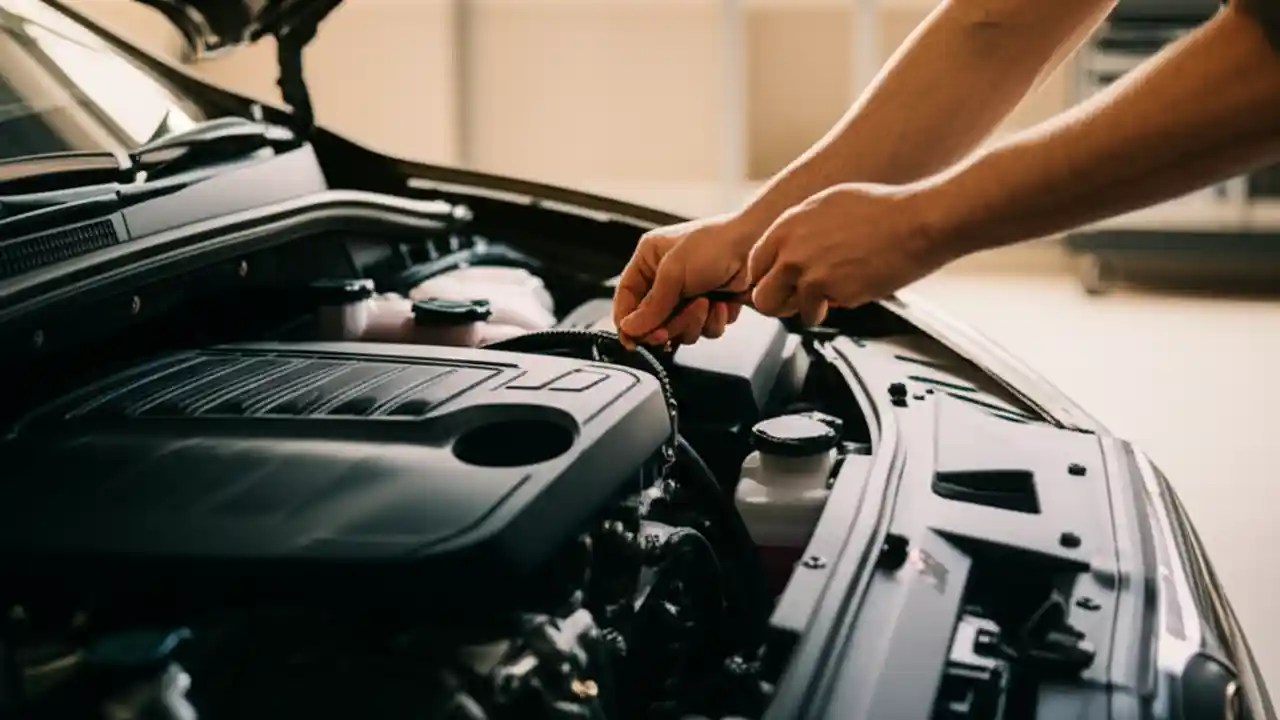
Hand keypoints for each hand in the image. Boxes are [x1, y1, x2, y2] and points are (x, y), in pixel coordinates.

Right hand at [612, 213, 758, 348]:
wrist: (759, 245)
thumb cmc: (715, 246)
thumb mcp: (674, 272)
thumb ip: (652, 305)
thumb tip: (630, 329)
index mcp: (649, 260)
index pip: (626, 297)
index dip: (627, 321)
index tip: (632, 343)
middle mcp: (666, 279)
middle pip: (652, 321)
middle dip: (668, 325)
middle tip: (674, 327)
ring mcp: (689, 294)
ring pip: (679, 330)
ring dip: (694, 323)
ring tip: (708, 303)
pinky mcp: (711, 306)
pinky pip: (704, 330)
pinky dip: (714, 321)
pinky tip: (724, 304)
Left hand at [747, 183, 952, 323]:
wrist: (918, 222)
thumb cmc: (883, 210)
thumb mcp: (829, 204)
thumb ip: (801, 228)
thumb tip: (788, 249)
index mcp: (788, 224)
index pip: (755, 264)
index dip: (768, 279)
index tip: (782, 285)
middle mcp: (791, 249)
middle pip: (761, 297)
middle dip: (779, 304)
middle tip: (798, 301)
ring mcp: (809, 272)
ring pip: (788, 310)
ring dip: (808, 309)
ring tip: (831, 296)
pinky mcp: (831, 291)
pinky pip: (819, 313)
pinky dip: (832, 309)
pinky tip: (853, 290)